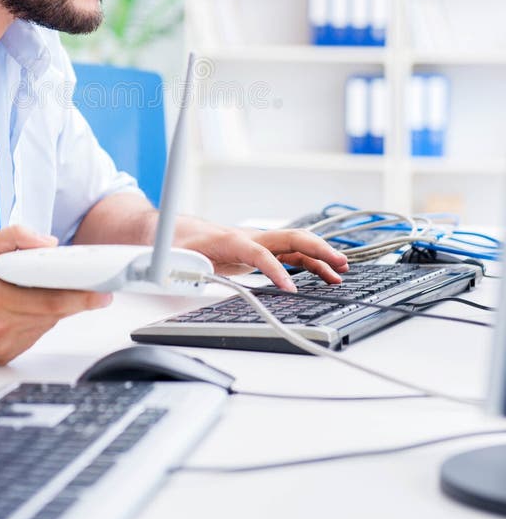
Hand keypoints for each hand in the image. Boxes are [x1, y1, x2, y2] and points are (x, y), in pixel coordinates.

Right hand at [0, 226, 110, 365]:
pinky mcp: (1, 358)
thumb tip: (48, 243)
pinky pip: (33, 335)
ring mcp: (1, 347)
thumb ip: (12, 239)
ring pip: (46, 324)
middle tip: (101, 286)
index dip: (83, 295)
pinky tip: (25, 305)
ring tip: (52, 288)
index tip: (105, 289)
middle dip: (80, 298)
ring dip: (57, 307)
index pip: (51, 299)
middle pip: (56, 313)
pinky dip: (38, 319)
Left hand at [175, 219, 348, 291]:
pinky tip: (326, 274)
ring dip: (320, 256)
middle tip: (340, 264)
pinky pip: (292, 255)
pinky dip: (311, 263)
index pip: (260, 253)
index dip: (276, 270)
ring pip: (296, 245)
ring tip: (343, 271)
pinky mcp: (261, 250)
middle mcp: (251, 238)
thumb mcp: (178, 255)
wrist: (176, 229)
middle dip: (317, 249)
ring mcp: (259, 242)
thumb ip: (186, 266)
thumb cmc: (180, 241)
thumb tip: (192, 275)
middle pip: (290, 239)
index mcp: (232, 240)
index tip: (291, 289)